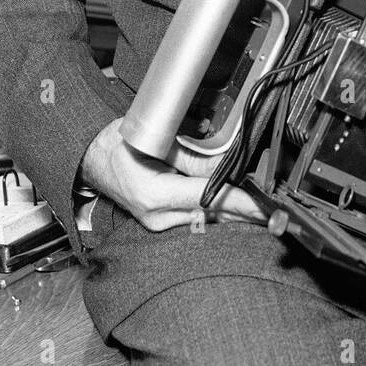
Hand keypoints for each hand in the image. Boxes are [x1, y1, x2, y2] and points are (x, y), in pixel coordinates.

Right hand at [80, 120, 266, 231]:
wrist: (92, 159)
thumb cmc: (117, 146)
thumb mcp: (155, 142)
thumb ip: (190, 156)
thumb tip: (223, 163)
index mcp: (154, 195)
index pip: (207, 199)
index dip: (238, 201)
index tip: (260, 204)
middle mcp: (157, 216)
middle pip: (211, 214)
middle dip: (244, 212)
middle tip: (272, 213)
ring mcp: (157, 223)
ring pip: (205, 218)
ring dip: (233, 213)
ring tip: (261, 211)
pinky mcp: (160, 222)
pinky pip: (195, 217)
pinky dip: (216, 211)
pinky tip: (235, 209)